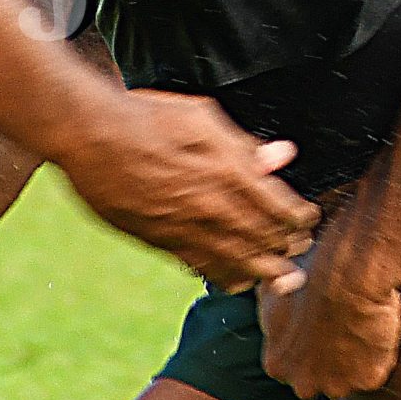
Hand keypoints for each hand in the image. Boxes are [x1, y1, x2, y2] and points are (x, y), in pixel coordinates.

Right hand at [55, 89, 316, 290]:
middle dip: (288, 247)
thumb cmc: (145, 117)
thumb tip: (280, 156)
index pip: (280, 205)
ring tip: (284, 280)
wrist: (91, 136)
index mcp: (228, 171)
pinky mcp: (160, 240)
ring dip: (265, 271)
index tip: (309, 219)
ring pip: (237, 259)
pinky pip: (200, 265)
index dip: (300, 217)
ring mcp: (185, 227)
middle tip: (300, 252)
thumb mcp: (201, 117)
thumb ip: (243, 145)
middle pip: (264, 238)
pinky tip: (236, 282)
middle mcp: (211, 205)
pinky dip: (224, 275)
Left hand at [260, 272, 400, 399]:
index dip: (305, 349)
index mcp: (277, 365)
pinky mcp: (367, 380)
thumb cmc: (307, 278)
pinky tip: (375, 331)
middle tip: (339, 332)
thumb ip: (267, 307)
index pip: (290, 368)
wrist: (346, 277)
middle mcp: (304, 384)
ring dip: (353, 362)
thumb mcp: (271, 289)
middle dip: (327, 363)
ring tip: (359, 330)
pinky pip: (374, 371)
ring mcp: (337, 385)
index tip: (316, 331)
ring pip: (347, 380)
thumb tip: (268, 299)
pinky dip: (378, 355)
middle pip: (317, 381)